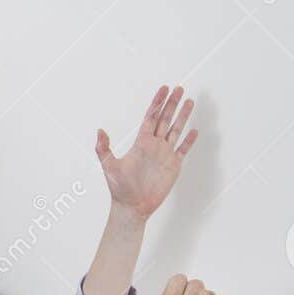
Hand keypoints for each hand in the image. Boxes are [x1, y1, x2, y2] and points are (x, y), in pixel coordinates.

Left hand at [96, 85, 197, 219]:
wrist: (132, 206)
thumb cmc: (119, 188)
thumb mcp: (108, 166)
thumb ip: (103, 148)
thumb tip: (99, 130)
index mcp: (140, 143)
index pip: (150, 117)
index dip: (157, 103)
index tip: (163, 89)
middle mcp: (153, 146)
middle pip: (165, 119)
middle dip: (172, 104)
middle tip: (179, 88)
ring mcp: (164, 154)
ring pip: (176, 130)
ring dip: (183, 116)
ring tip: (189, 101)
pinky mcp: (173, 165)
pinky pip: (183, 150)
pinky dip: (189, 141)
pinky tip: (194, 130)